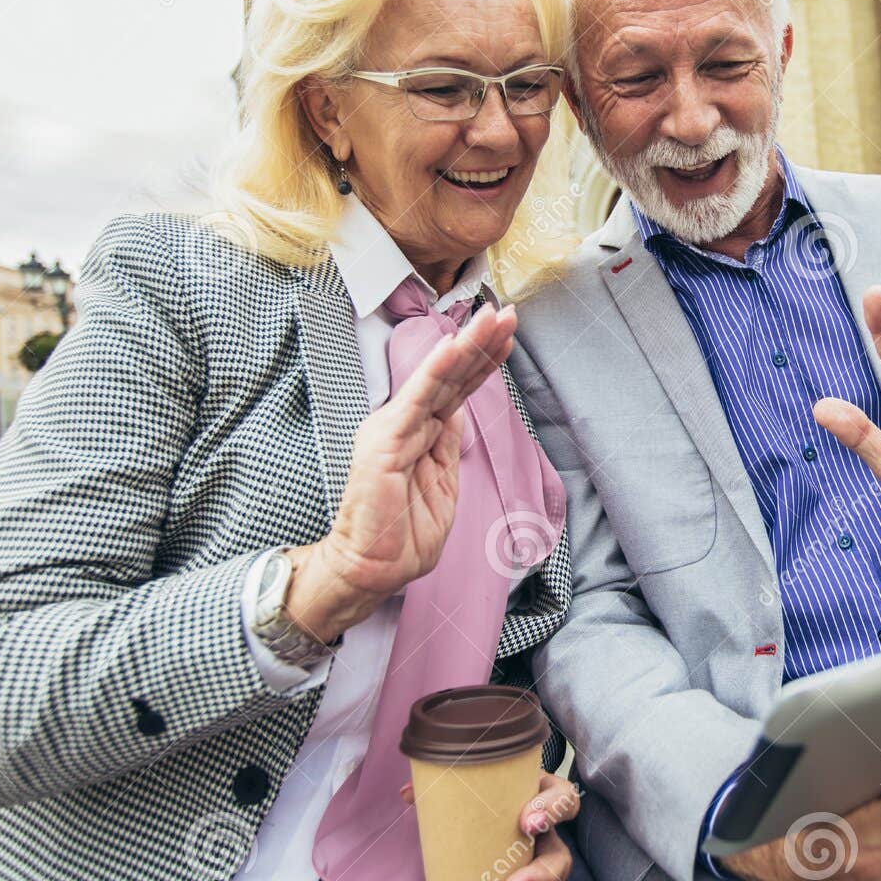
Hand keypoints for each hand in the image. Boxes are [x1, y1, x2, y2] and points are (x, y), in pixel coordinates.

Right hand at [285, 304, 518, 642]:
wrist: (372, 569)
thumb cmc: (404, 535)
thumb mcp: (442, 484)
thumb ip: (447, 446)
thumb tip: (459, 412)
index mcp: (420, 432)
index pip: (457, 389)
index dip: (482, 361)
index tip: (508, 334)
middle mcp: (404, 422)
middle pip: (451, 376)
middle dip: (481, 343)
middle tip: (507, 312)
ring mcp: (393, 428)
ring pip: (437, 379)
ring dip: (466, 346)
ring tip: (492, 318)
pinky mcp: (385, 442)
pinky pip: (417, 400)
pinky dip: (436, 372)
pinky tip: (454, 347)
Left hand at [400, 771, 580, 880]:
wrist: (477, 817)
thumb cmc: (481, 796)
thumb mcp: (471, 786)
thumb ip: (445, 786)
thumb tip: (408, 793)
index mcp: (539, 798)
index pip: (563, 799)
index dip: (552, 810)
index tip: (527, 823)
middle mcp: (546, 835)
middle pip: (560, 857)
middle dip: (542, 876)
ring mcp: (537, 865)